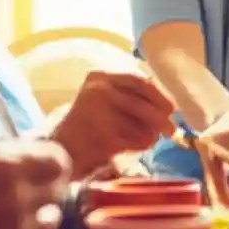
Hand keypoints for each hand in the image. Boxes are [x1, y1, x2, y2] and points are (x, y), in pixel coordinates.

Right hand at [0, 139, 69, 228]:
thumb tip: (21, 146)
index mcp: (4, 164)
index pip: (59, 159)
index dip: (53, 166)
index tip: (45, 174)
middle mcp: (18, 194)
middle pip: (58, 190)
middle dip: (44, 193)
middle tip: (23, 201)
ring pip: (51, 220)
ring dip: (36, 221)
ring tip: (7, 224)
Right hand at [52, 71, 175, 177]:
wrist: (57, 151)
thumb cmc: (86, 126)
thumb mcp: (104, 101)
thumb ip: (130, 96)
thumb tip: (169, 104)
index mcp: (99, 77)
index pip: (138, 80)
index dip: (159, 95)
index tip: (171, 108)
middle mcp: (98, 91)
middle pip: (141, 103)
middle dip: (160, 117)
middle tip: (171, 129)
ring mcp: (99, 113)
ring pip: (141, 123)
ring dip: (150, 134)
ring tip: (150, 139)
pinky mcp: (104, 136)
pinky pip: (135, 140)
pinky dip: (140, 144)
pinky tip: (134, 147)